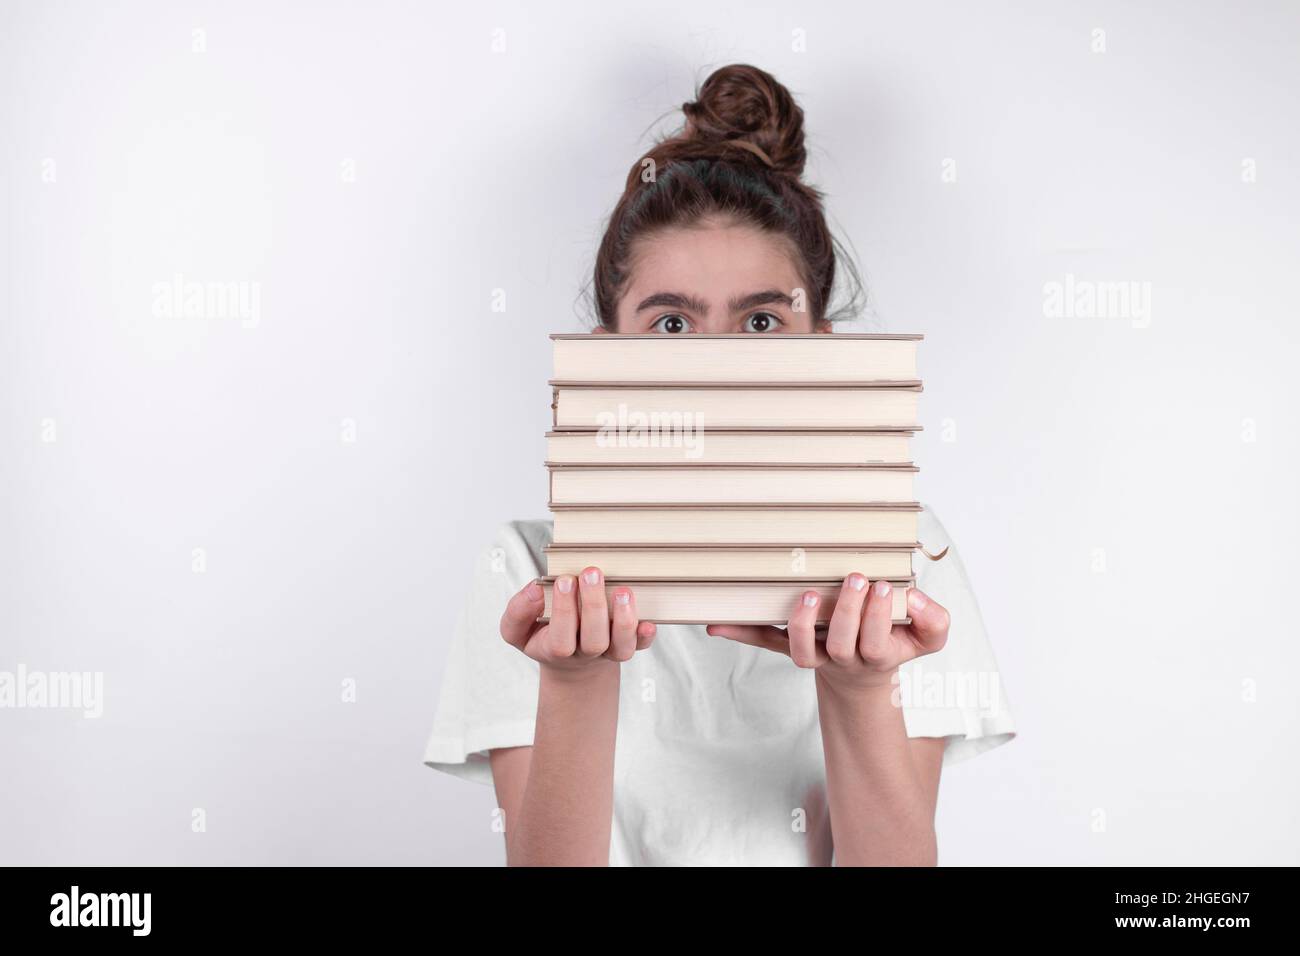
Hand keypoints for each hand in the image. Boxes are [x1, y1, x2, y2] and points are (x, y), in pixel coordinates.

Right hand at [500, 568, 656, 676]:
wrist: (569, 661)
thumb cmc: (543, 634)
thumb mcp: (517, 629)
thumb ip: (517, 612)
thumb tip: (535, 589)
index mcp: (556, 648)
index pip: (560, 637)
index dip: (564, 611)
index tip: (564, 579)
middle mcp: (586, 653)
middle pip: (594, 640)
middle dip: (593, 606)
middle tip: (591, 572)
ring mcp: (610, 651)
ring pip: (621, 647)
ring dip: (624, 620)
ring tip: (623, 590)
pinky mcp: (629, 645)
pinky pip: (641, 646)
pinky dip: (646, 636)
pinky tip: (649, 622)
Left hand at [706, 575, 949, 692]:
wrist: (863, 675)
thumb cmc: (895, 643)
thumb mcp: (927, 638)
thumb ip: (933, 621)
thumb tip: (914, 598)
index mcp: (876, 655)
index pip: (876, 642)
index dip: (878, 616)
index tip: (883, 586)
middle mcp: (841, 658)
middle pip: (841, 645)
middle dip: (848, 613)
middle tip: (855, 579)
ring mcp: (812, 653)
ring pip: (800, 652)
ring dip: (800, 624)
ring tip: (808, 595)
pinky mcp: (788, 644)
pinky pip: (763, 641)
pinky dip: (740, 632)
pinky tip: (715, 623)